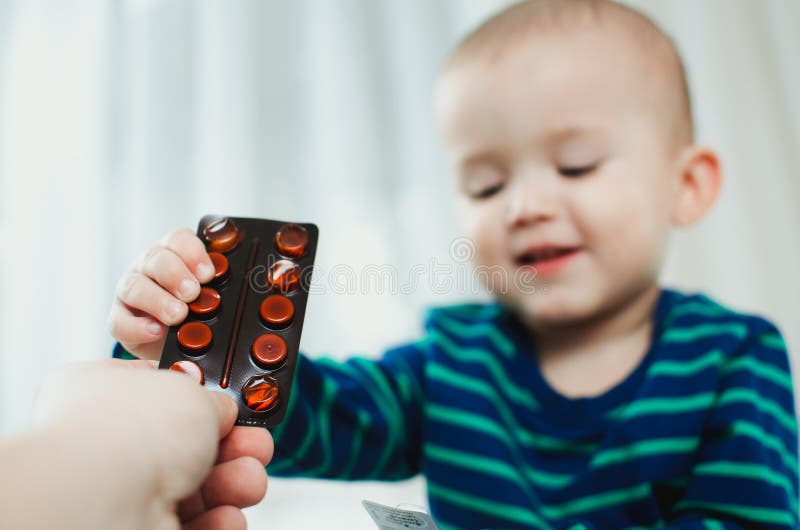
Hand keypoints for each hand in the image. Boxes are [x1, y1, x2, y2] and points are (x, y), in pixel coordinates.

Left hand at [32, 359, 271, 529]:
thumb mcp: (191, 390)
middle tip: (256, 448)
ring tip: (246, 483)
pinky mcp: (138, 529)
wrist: (103, 503)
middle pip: (189, 446)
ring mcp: (121, 493)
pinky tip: (227, 516)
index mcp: (105, 392)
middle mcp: (109, 444)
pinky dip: (219, 523)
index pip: (163, 391)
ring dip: (233, 485)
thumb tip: (223, 410)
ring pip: (196, 489)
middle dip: (235, 448)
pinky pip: (194, 526)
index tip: (239, 405)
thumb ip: (212, 398)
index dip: (205, 397)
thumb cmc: (129, 433)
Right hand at [108, 228, 214, 359]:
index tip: (208, 273)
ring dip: (158, 300)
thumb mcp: (209, 294)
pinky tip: (156, 331)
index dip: (193, 253)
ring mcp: (130, 290)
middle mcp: (148, 266)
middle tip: (193, 293)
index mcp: (173, 253)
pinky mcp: (119, 318)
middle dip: (176, 275)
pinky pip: (120, 320)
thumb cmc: (195, 310)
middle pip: (157, 260)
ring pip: (135, 286)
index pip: (178, 239)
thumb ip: (218, 286)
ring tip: (179, 315)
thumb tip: (246, 287)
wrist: (173, 341)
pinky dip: (138, 327)